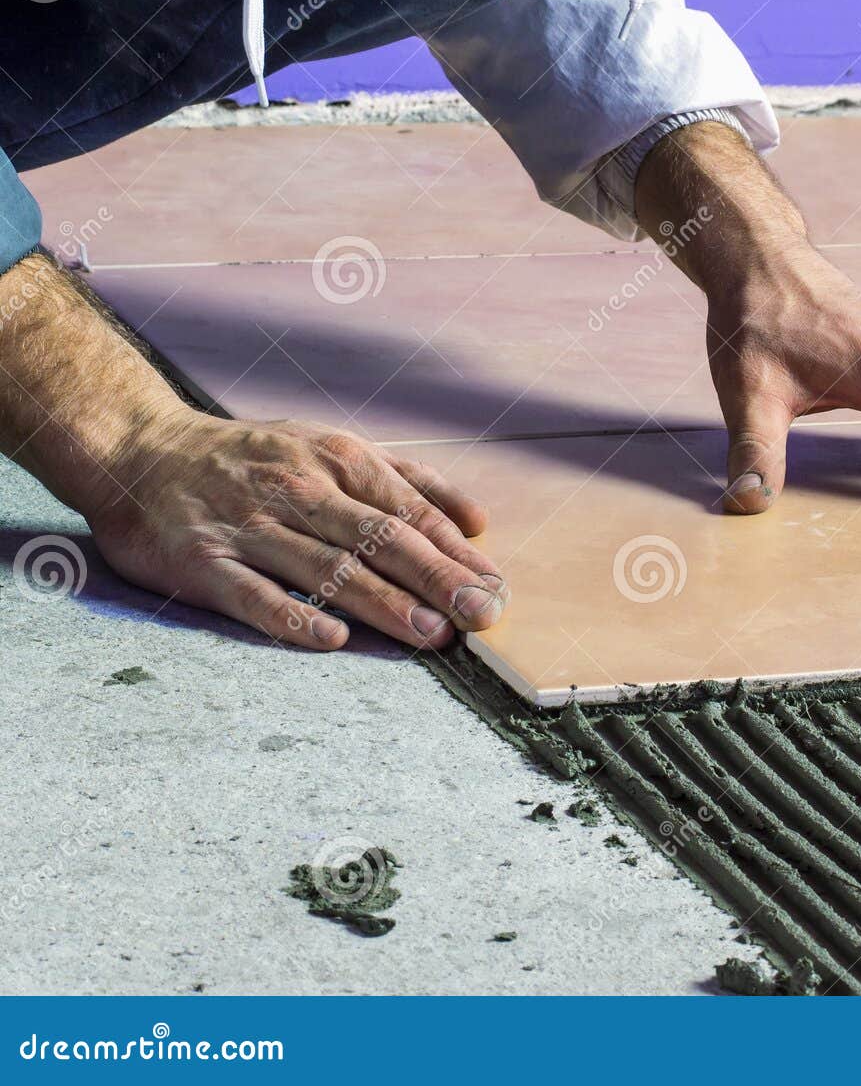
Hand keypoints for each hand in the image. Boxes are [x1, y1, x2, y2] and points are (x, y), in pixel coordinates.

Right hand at [87, 412, 504, 649]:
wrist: (139, 451)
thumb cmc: (254, 457)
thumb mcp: (332, 447)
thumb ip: (407, 479)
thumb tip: (477, 521)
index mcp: (337, 460)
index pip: (409, 510)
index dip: (455, 552)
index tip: (496, 588)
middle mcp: (298, 489)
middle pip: (379, 538)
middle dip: (436, 578)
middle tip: (481, 615)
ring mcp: (249, 526)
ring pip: (326, 567)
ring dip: (383, 602)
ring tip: (431, 633)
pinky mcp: (201, 560)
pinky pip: (253, 593)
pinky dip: (292, 615)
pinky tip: (333, 638)